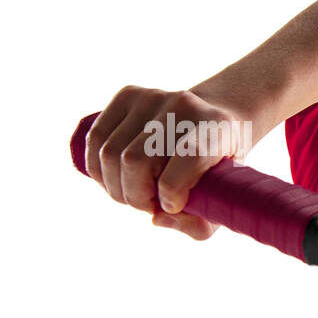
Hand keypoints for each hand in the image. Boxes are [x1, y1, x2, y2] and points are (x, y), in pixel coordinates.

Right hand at [83, 87, 250, 239]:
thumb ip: (198, 224)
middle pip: (135, 161)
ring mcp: (153, 96)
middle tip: (148, 204)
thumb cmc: (218, 170)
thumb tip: (156, 218)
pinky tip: (115, 179)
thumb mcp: (222, 201)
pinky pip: (95, 138)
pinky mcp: (128, 94)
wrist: (214, 121)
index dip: (172, 192)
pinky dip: (98, 168)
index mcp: (217, 131)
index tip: (172, 206)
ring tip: (134, 193)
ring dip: (115, 186)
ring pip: (110, 153)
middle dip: (135, 196)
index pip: (188, 158)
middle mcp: (185, 106)